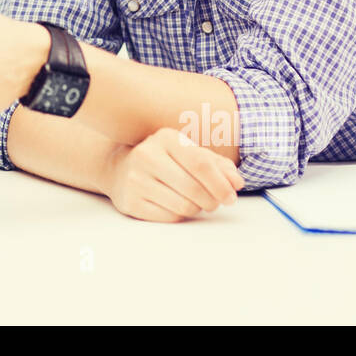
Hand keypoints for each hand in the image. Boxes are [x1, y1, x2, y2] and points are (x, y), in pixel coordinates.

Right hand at [102, 128, 244, 221]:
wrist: (119, 168)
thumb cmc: (164, 160)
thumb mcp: (188, 153)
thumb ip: (217, 165)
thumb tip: (236, 183)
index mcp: (166, 138)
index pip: (200, 163)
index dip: (221, 183)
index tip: (231, 196)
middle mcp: (147, 155)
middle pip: (194, 188)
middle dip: (212, 200)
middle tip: (215, 202)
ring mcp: (136, 179)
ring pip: (184, 206)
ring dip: (197, 208)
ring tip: (194, 201)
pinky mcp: (130, 201)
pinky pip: (169, 217)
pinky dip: (180, 215)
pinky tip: (175, 204)